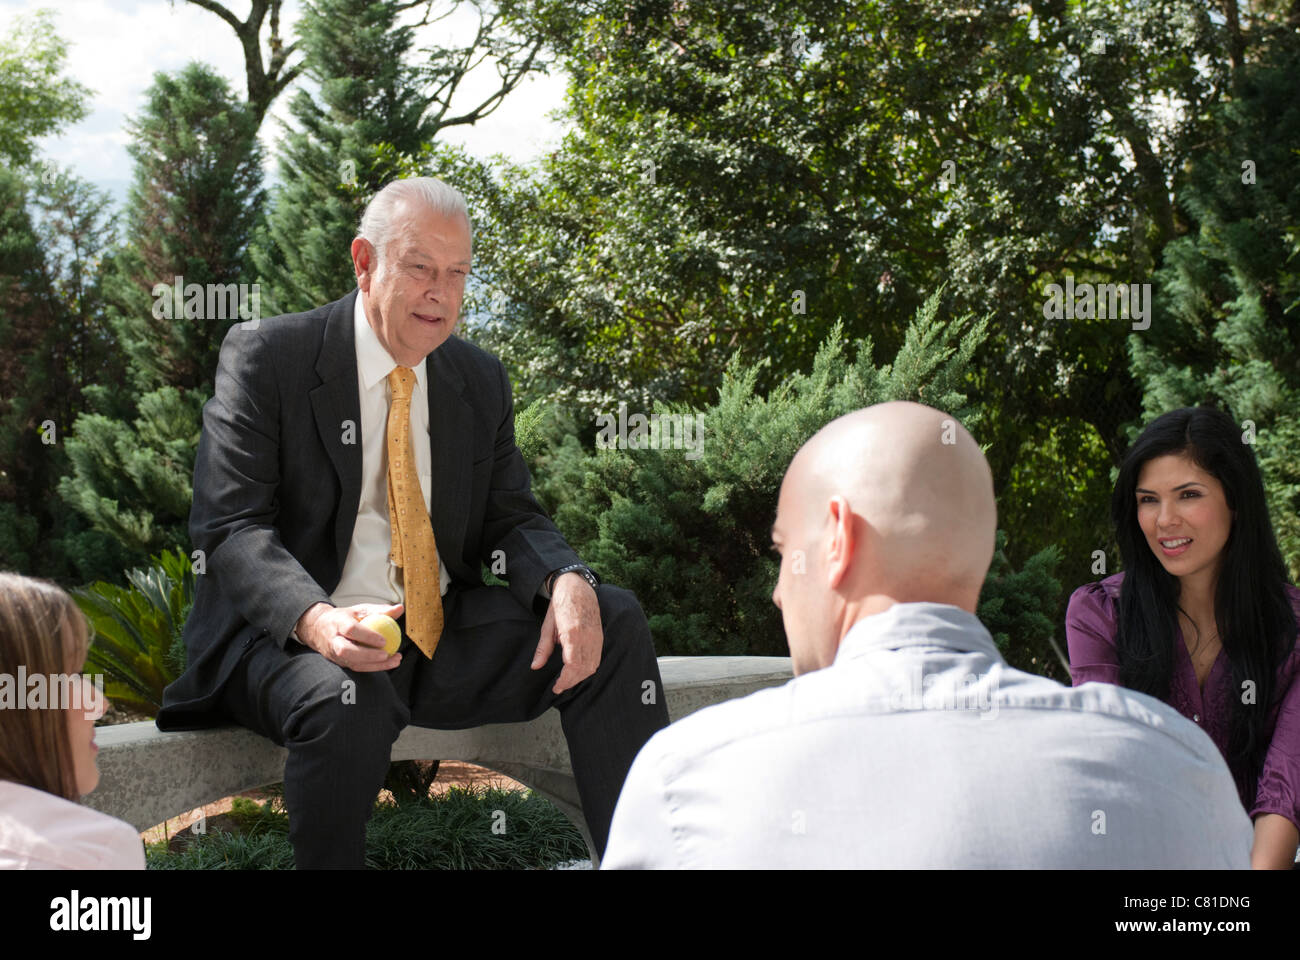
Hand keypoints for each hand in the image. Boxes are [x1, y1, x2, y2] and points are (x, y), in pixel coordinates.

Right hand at [295, 601, 404, 671]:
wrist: (319, 628)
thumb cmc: (344, 618)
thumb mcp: (360, 610)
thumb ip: (380, 610)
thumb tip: (400, 608)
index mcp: (338, 622)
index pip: (351, 630)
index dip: (367, 636)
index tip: (384, 640)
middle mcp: (334, 640)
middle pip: (346, 651)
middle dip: (367, 655)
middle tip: (386, 654)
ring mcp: (335, 654)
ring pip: (352, 663)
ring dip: (375, 665)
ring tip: (395, 660)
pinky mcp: (340, 662)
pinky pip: (357, 667)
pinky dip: (374, 667)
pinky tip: (390, 663)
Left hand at [532, 573, 602, 693]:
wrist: (577, 587)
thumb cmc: (561, 604)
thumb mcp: (547, 626)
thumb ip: (542, 648)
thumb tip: (535, 666)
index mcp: (572, 633)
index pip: (571, 665)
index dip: (565, 680)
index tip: (556, 687)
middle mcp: (587, 637)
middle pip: (583, 669)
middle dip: (571, 682)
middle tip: (559, 687)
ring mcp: (595, 636)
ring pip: (592, 665)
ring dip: (580, 677)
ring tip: (568, 681)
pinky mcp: (599, 636)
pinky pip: (597, 658)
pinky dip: (589, 668)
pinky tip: (579, 671)